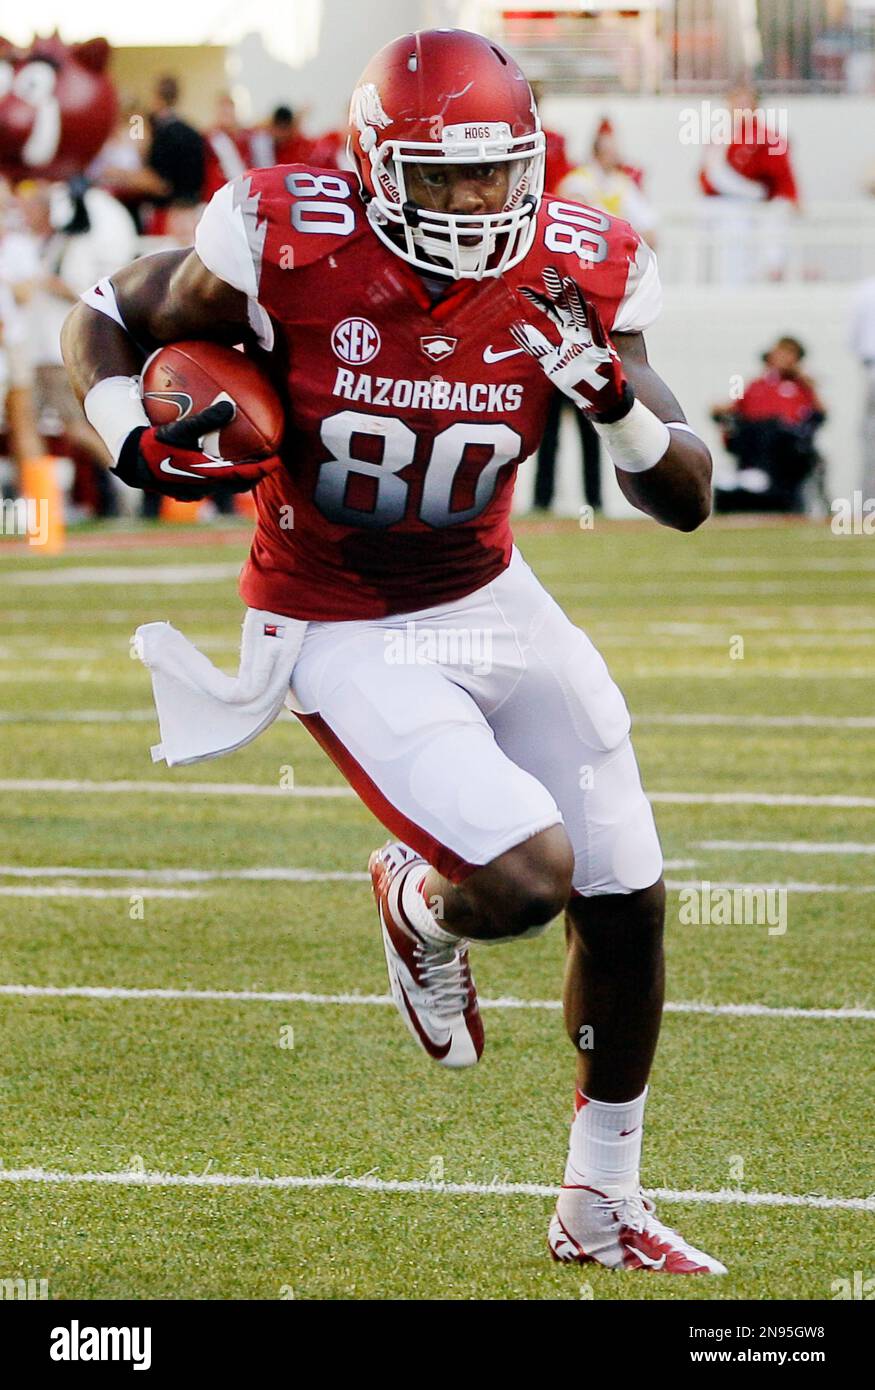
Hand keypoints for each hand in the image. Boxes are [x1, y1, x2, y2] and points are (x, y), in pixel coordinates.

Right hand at [113, 401, 275, 499]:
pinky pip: (202, 481)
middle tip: (266, 465)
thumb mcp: (179, 430)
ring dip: (234, 476)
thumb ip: (205, 420)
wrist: (126, 459)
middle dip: (251, 476)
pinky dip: (213, 472)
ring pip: (219, 485)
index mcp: (205, 477)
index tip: (277, 462)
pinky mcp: (178, 488)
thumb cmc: (153, 443)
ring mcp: (189, 491)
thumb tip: (229, 406)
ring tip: (244, 463)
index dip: (261, 471)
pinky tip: (212, 459)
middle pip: (234, 485)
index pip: (242, 476)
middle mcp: (201, 488)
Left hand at [510, 267, 631, 421]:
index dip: (538, 299)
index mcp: (568, 333)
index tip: (523, 288)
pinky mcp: (601, 351)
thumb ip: (535, 345)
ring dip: (576, 299)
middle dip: (558, 289)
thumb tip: (516, 327)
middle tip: (548, 270)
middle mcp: (579, 332)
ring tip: (568, 282)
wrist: (598, 399)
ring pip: (582, 315)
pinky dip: (593, 322)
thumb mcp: (549, 362)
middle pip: (566, 306)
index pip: (551, 311)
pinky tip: (589, 307)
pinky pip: (597, 334)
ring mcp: (590, 340)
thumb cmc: (576, 380)